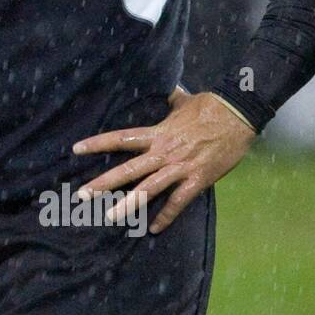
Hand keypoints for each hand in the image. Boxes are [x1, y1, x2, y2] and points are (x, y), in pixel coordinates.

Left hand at [72, 89, 255, 233]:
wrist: (239, 115)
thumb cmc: (210, 106)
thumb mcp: (184, 100)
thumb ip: (170, 98)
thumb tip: (166, 86)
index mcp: (157, 133)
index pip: (120, 138)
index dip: (97, 143)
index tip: (76, 149)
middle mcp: (164, 152)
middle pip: (128, 170)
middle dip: (104, 183)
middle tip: (82, 195)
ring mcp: (180, 168)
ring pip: (149, 189)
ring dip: (129, 204)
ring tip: (110, 217)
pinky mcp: (198, 180)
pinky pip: (179, 201)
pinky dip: (166, 216)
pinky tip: (154, 229)